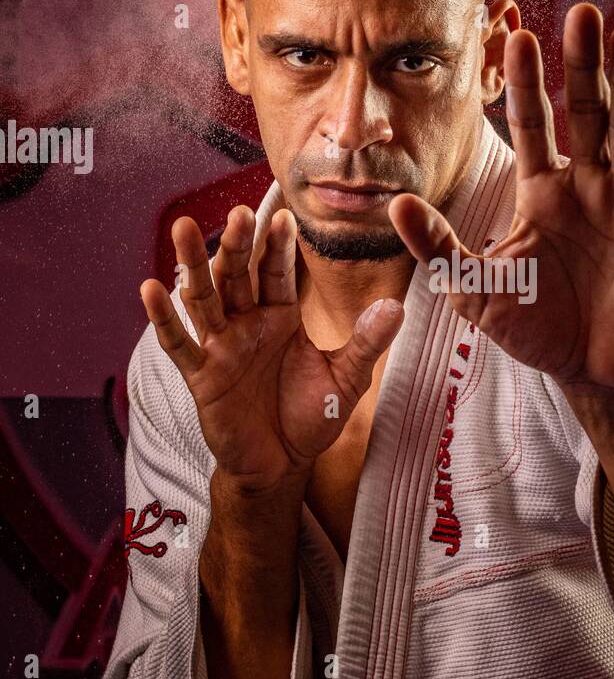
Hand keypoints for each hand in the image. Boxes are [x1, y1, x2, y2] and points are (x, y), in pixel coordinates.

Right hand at [138, 206, 403, 490]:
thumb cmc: (311, 417)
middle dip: (238, 245)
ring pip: (203, 299)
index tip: (284, 216)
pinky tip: (151, 289)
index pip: (278, 273)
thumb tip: (397, 306)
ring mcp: (221, 348)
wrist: (282, 464)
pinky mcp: (201, 377)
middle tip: (239, 213)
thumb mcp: (346, 378)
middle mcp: (247, 324)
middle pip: (237, 276)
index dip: (279, 247)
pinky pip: (180, 345)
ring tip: (184, 228)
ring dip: (193, 265)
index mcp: (281, 316)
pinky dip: (164, 319)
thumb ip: (366, 342)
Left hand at [389, 3, 613, 394]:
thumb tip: (393, 202)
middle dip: (582, 65)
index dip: (526, 83)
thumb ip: (439, 247)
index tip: (517, 35)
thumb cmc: (535, 330)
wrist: (592, 373)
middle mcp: (585, 186)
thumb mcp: (476, 289)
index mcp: (541, 192)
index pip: (531, 125)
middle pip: (585, 112)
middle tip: (582, 13)